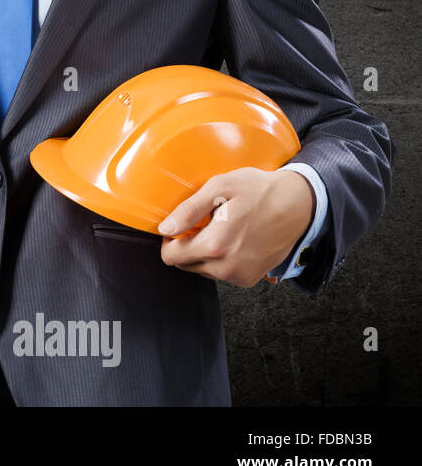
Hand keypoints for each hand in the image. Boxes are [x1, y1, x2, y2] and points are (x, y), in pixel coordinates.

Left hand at [157, 167, 314, 287]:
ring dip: (206, 252)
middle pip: (186, 264)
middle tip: (207, 224)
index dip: (170, 239)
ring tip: (224, 229)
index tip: (181, 227)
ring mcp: (240, 276)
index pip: (171, 257)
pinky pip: (222, 273)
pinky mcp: (250, 279)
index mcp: (215, 246)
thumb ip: (189, 210)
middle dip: (188, 245)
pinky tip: (235, 239)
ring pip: (203, 269)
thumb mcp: (220, 187)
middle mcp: (226, 268)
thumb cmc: (261, 191)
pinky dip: (222, 259)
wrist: (299, 204)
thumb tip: (165, 228)